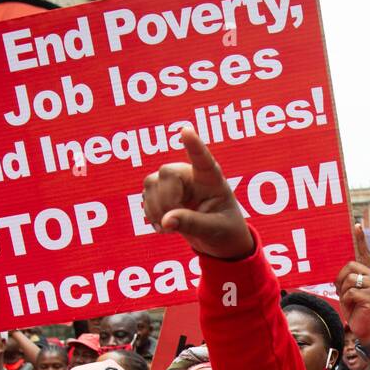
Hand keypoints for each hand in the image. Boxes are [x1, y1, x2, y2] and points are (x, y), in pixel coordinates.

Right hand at [142, 127, 253, 260]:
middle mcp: (191, 175)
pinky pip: (145, 196)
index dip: (194, 145)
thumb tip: (165, 221)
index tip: (186, 130)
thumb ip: (192, 224)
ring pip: (150, 183)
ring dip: (155, 209)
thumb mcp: (214, 230)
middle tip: (173, 224)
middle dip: (166, 200)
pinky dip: (150, 215)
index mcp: (212, 180)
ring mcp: (174, 183)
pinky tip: (164, 227)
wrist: (218, 239)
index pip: (202, 159)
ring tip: (170, 228)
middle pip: (166, 172)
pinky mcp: (161, 193)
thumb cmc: (225, 230)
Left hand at [335, 224, 369, 342]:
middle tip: (343, 293)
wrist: (368, 330)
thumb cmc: (357, 311)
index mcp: (369, 274)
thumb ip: (347, 280)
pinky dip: (347, 301)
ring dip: (343, 293)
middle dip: (340, 280)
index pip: (364, 253)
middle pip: (349, 266)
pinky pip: (350, 292)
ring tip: (351, 302)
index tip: (356, 225)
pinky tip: (355, 307)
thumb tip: (338, 274)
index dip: (360, 240)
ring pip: (348, 279)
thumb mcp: (350, 293)